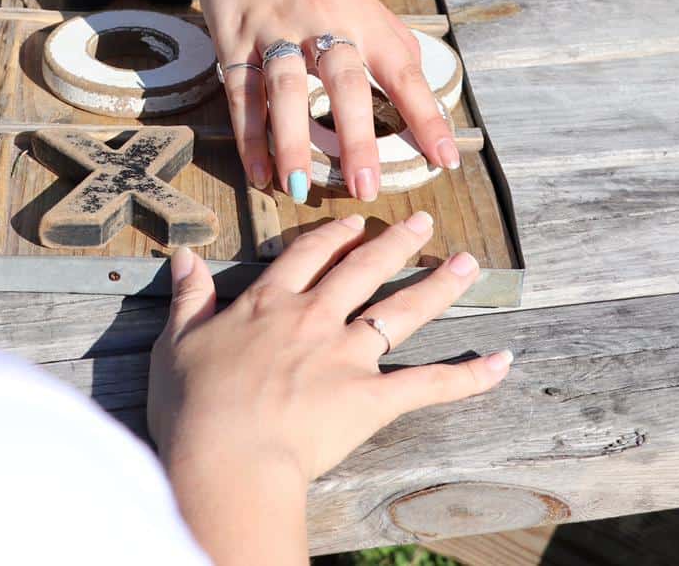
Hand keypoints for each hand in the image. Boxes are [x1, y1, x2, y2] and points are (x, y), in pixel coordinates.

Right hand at [148, 215, 511, 562]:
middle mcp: (314, 318)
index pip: (306, 255)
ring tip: (469, 265)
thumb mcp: (177, 342)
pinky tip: (501, 362)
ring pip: (402, 310)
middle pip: (362, 269)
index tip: (354, 221)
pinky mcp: (372, 398)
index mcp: (267, 304)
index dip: (332, 235)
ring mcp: (347, 355)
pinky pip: (429, 383)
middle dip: (396, 242)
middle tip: (424, 222)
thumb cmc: (194, 405)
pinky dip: (469, 375)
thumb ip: (188, 296)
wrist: (228, 455)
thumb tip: (183, 256)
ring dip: (439, 286)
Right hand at [196, 0, 460, 201]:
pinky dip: (249, 135)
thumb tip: (414, 83)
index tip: (444, 159)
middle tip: (366, 187)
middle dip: (355, 139)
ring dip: (291, 144)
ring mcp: (273, 28)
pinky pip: (241, 92)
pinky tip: (258, 172)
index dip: (425, 116)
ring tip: (299, 189)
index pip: (401, 70)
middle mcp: (320, 20)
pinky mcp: (232, 37)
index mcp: (360, 11)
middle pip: (342, 83)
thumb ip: (383, 35)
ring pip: (284, 90)